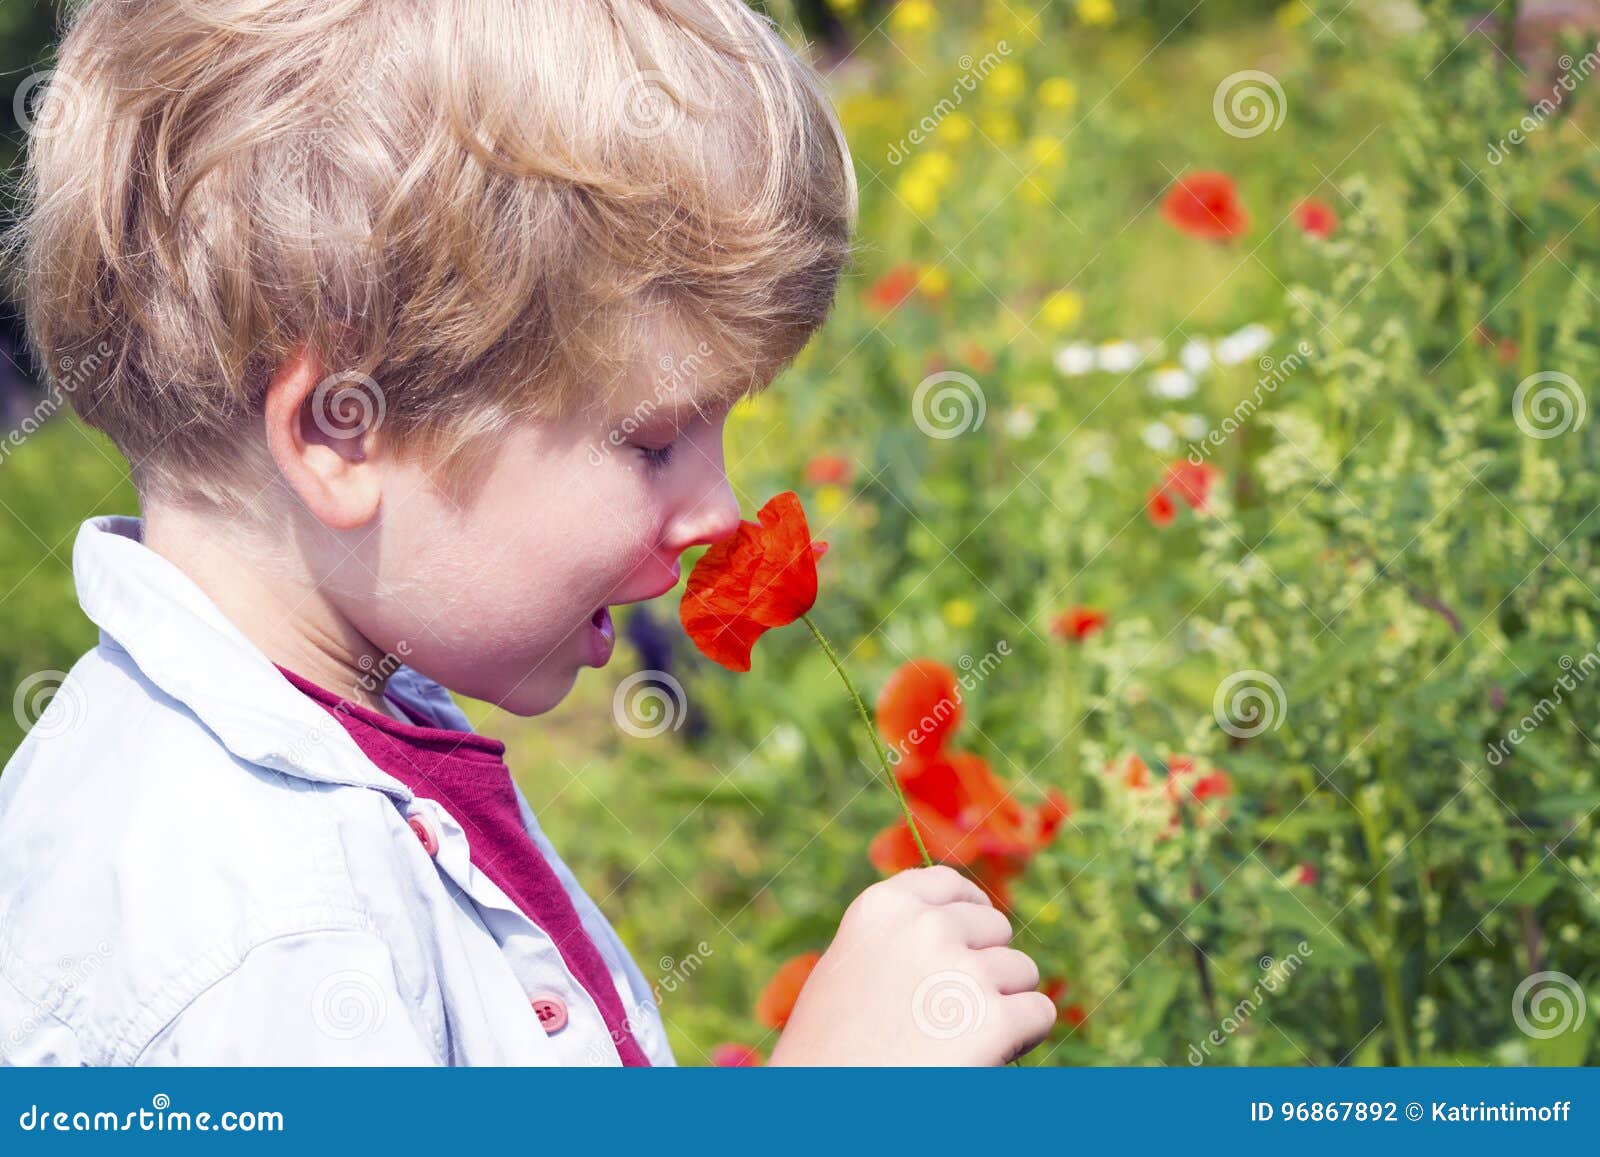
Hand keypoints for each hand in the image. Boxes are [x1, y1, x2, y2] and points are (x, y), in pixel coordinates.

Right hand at [767, 865, 1056, 1065]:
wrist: (822, 1114)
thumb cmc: (828, 1054)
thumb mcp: (849, 970)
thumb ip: (897, 938)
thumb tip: (958, 918)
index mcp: (882, 908)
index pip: (950, 883)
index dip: (969, 913)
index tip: (972, 940)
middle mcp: (924, 927)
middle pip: (995, 927)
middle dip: (986, 965)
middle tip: (950, 1014)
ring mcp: (962, 971)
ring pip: (1022, 972)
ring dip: (1003, 1003)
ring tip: (957, 1041)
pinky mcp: (995, 1020)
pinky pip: (1038, 1013)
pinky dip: (1023, 1038)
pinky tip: (986, 1057)